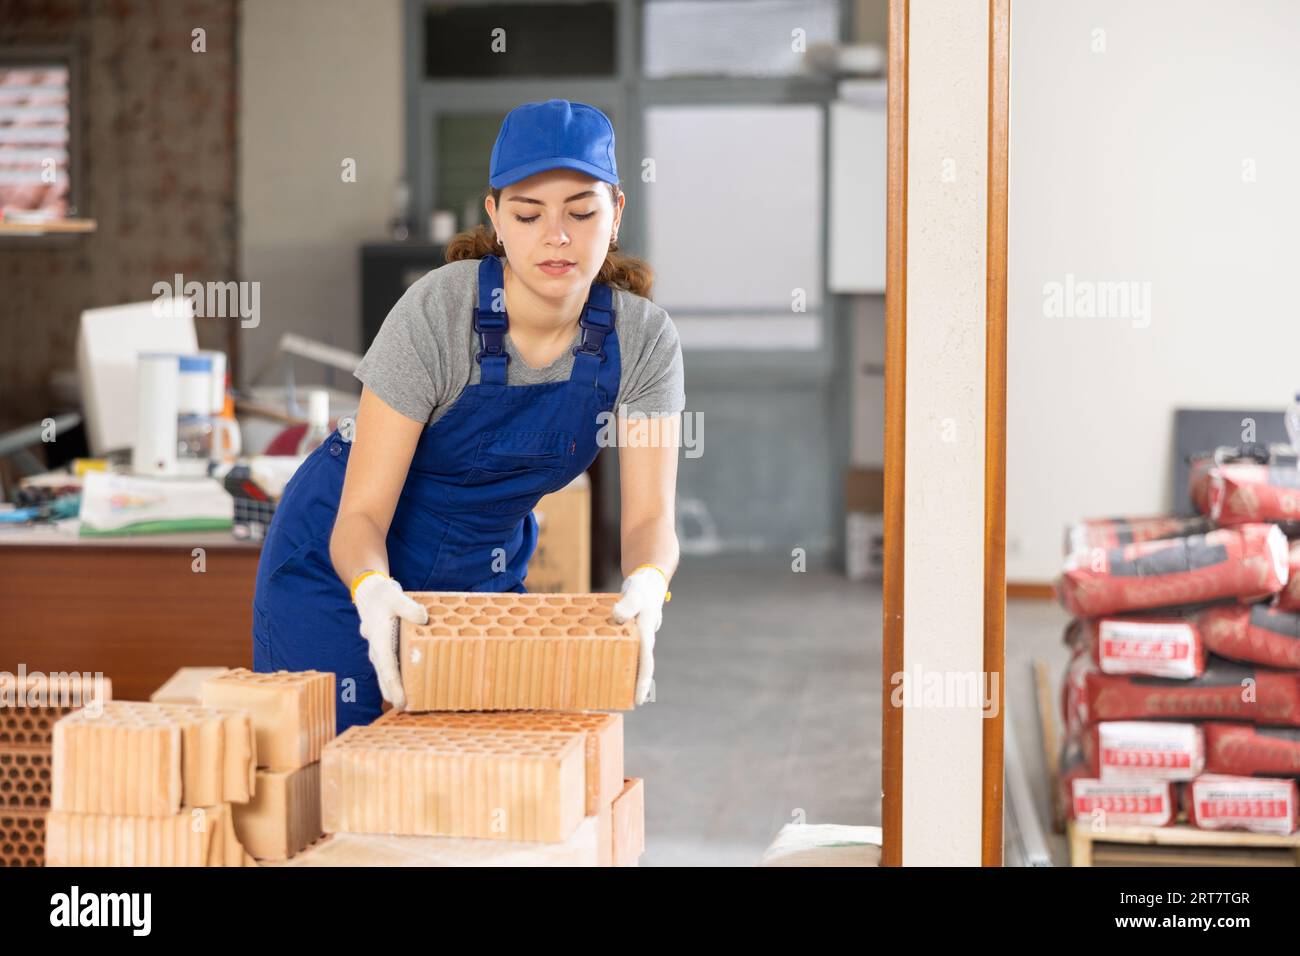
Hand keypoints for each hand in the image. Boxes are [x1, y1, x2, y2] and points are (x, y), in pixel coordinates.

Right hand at [353, 572, 427, 709]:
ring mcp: (378, 649)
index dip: (394, 687)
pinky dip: (394, 677)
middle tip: (404, 709)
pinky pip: (388, 666)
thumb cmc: (382, 595)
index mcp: (379, 639)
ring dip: (392, 688)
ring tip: (403, 703)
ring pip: (385, 673)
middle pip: (385, 676)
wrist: (368, 592)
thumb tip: (423, 618)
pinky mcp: (383, 647)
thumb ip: (409, 608)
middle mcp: (377, 648)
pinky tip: (404, 686)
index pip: (387, 668)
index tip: (400, 702)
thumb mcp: (396, 596)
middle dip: (393, 693)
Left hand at [611, 566, 668, 704]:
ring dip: (629, 676)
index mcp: (646, 633)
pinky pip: (627, 652)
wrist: (649, 583)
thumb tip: (617, 617)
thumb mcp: (634, 592)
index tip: (638, 699)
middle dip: (636, 685)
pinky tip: (609, 669)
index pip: (645, 662)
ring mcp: (639, 638)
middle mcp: (644, 639)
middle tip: (629, 704)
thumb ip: (628, 603)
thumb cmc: (641, 588)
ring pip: (635, 661)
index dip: (642, 681)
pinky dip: (621, 662)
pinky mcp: (633, 635)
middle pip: (642, 667)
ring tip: (616, 694)